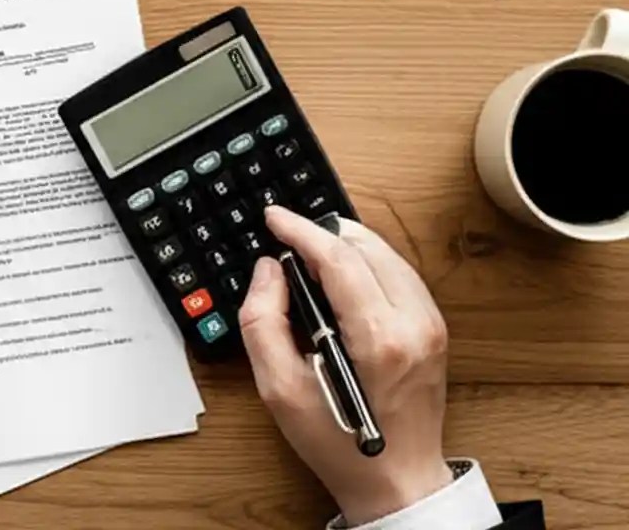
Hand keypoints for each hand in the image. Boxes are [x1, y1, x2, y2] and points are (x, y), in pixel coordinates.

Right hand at [239, 206, 451, 524]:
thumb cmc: (340, 446)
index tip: (275, 217)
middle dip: (323, 232)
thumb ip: (264, 322)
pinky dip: (369, 262)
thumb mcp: (280, 390)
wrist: (395, 480)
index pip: (338, 259)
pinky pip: (400, 275)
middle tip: (288, 236)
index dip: (301, 230)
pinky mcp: (434, 330)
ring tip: (310, 251)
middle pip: (366, 247)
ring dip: (347, 244)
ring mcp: (430, 326)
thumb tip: (267, 272)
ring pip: (387, 255)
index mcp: (378, 339)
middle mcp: (413, 325)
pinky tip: (343, 272)